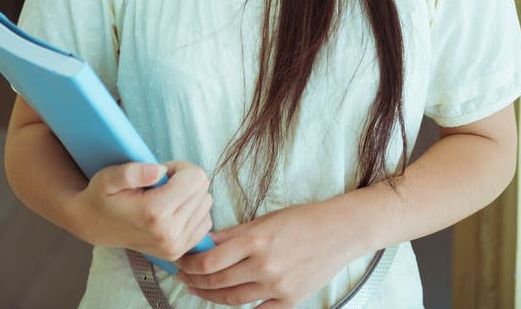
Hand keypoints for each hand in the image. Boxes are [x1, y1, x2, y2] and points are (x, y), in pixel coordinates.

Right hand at [69, 160, 212, 259]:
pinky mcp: (178, 252)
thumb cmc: (102, 196)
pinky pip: (205, 222)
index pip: (195, 177)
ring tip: (164, 197)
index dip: (179, 168)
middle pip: (203, 189)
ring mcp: (175, 246)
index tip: (162, 172)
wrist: (94, 225)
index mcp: (155, 213)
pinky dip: (193, 211)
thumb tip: (160, 171)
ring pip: (206, 204)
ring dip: (189, 195)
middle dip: (185, 180)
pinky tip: (172, 210)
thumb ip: (133, 172)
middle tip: (161, 184)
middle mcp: (169, 233)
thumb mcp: (109, 177)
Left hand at [175, 201, 354, 306]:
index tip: (181, 262)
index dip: (190, 264)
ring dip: (210, 296)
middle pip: (217, 281)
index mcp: (256, 240)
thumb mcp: (265, 219)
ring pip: (232, 299)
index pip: (210, 260)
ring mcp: (277, 287)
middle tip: (182, 277)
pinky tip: (227, 303)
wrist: (339, 232)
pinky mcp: (289, 302)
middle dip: (195, 281)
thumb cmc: (303, 219)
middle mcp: (264, 266)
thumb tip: (206, 241)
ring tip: (198, 290)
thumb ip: (234, 233)